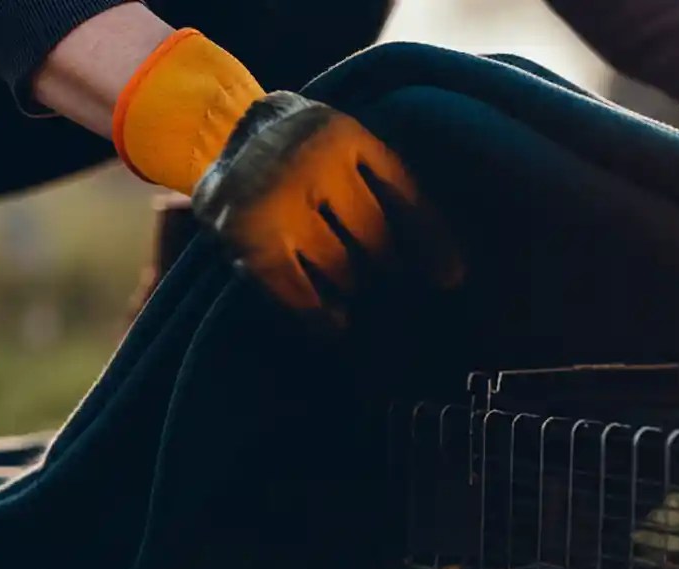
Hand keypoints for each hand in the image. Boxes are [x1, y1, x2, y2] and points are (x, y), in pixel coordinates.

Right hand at [191, 92, 434, 326]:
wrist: (226, 134)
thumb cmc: (312, 154)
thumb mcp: (353, 152)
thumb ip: (395, 196)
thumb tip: (451, 276)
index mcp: (344, 135)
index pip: (403, 196)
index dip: (432, 241)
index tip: (452, 279)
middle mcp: (307, 162)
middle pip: (374, 239)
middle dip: (385, 261)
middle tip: (383, 270)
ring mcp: (272, 200)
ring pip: (340, 268)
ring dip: (350, 282)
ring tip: (349, 279)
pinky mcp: (245, 239)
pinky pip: (297, 293)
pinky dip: (318, 314)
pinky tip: (334, 324)